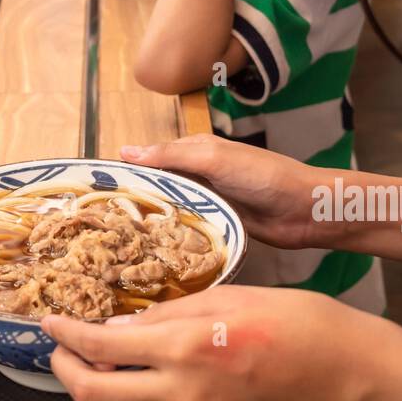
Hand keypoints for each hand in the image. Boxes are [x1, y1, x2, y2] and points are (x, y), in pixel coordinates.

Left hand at [41, 284, 375, 400]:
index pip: (101, 349)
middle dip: (66, 373)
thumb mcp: (230, 297)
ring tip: (98, 368)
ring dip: (98, 398)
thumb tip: (124, 325)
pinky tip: (147, 379)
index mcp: (186, 349)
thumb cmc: (301, 323)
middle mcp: (184, 394)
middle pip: (95, 398)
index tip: (52, 322)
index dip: (66, 335)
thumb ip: (170, 314)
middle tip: (61, 350)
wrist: (351, 373)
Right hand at [120, 137, 322, 251]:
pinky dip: (173, 236)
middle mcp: (200, 176)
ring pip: (171, 210)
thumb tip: (126, 151)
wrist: (305, 211)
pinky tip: (154, 249)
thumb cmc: (264, 176)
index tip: (96, 188)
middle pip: (159, 186)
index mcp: (196, 152)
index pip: (152, 158)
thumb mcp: (214, 159)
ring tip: (119, 239)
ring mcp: (210, 202)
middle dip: (134, 200)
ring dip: (153, 221)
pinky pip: (189, 230)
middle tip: (100, 222)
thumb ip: (172, 156)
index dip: (127, 171)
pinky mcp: (219, 226)